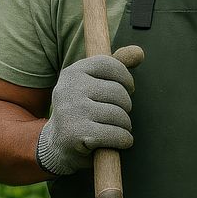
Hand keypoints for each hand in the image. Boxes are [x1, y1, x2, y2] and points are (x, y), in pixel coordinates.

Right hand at [35, 47, 142, 175]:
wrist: (57, 146)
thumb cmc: (82, 110)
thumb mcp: (92, 84)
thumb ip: (115, 67)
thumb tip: (139, 52)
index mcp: (72, 72)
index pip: (109, 64)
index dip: (125, 78)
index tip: (129, 89)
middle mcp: (68, 89)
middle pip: (118, 92)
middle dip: (126, 106)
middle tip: (120, 115)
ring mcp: (70, 111)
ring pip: (119, 115)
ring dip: (125, 125)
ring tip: (118, 128)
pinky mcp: (75, 134)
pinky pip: (116, 134)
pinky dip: (124, 140)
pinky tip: (121, 141)